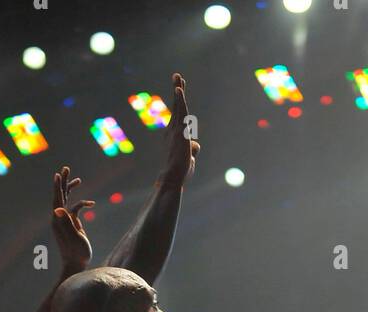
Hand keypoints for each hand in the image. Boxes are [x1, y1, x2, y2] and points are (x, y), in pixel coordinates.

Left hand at [51, 166, 93, 272]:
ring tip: (78, 179)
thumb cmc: (76, 253)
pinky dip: (83, 204)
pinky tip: (92, 204)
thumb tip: (57, 209)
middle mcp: (59, 218)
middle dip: (63, 182)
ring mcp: (65, 220)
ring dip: (71, 189)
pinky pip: (76, 209)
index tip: (58, 174)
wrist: (77, 264)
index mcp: (58, 219)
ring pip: (67, 200)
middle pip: (60, 196)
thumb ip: (66, 223)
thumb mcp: (73, 237)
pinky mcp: (72, 223)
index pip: (57, 199)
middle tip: (66, 168)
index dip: (57, 186)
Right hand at [161, 72, 199, 186]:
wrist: (172, 180)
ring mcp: (175, 131)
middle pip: (177, 107)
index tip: (179, 90)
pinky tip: (179, 90)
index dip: (179, 102)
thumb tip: (195, 144)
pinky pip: (181, 113)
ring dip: (178, 91)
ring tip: (177, 76)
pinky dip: (180, 101)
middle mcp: (172, 130)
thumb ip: (192, 149)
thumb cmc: (180, 173)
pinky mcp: (179, 132)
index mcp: (173, 136)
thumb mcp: (189, 159)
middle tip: (177, 76)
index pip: (178, 116)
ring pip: (178, 107)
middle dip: (178, 91)